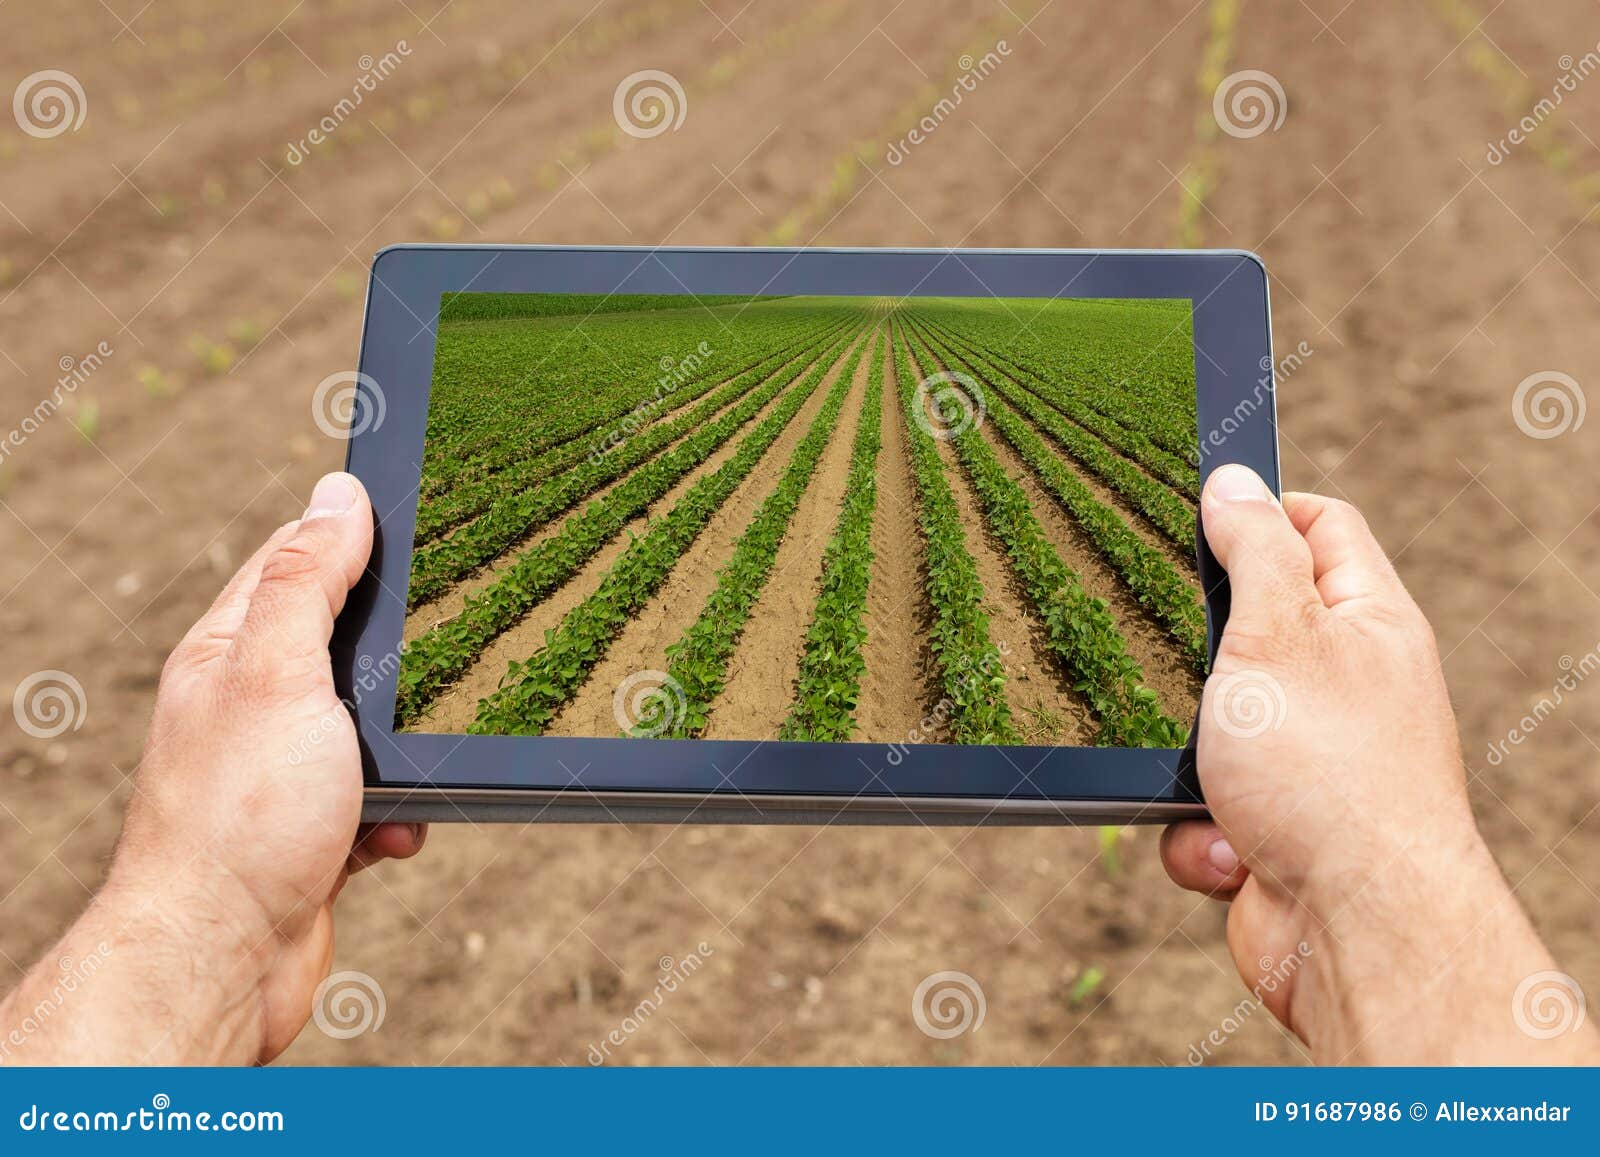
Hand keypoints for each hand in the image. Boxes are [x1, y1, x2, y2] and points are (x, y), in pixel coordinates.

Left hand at [0, 473, 425, 1064]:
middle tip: (449, 641)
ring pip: (372, 727)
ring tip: (412, 765)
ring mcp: (283, 770)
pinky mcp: (314, 831)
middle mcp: (253, 704)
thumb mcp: (279, 674)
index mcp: (232, 651)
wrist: (222, 961)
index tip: (420, 509)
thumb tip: (338, 495)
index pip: (294, 558)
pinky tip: (396, 831)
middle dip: (398, 651)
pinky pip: (380, 800)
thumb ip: (308, 581)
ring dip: (408, 747)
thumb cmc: (240, 818)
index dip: (352, 531)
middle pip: (344, 642)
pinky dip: (401, 813)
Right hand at [1163, 464, 1598, 1063]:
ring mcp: (1308, 761)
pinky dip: (1195, 827)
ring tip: (1210, 775)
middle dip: (1196, 652)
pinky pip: (1199, 804)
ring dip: (1186, 754)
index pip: (1321, 526)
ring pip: (1207, 723)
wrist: (1354, 931)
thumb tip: (1234, 480)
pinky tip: (1225, 844)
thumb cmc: (1331, 774)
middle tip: (1159, 642)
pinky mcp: (1269, 827)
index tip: (1195, 515)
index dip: (1260, 509)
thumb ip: (1253, 549)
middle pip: (1251, 627)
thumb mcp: (1278, 632)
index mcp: (1369, 622)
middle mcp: (1345, 686)